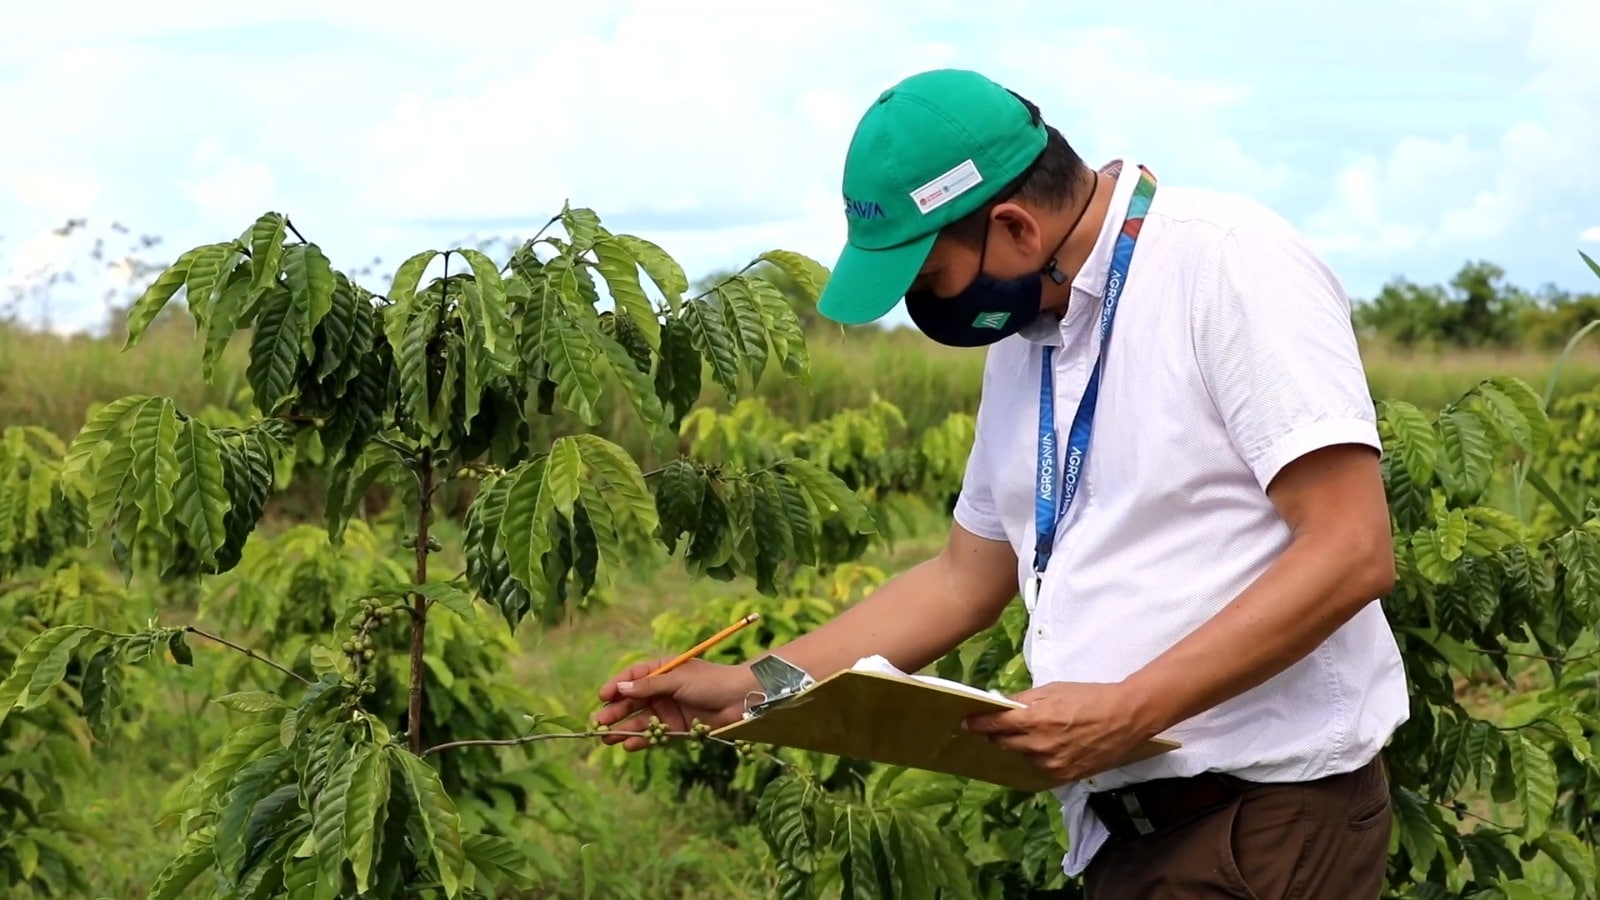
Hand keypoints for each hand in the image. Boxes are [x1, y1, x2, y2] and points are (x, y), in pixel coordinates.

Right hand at [593, 658, 758, 750]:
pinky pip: (655, 734)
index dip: (617, 686)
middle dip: (616, 711)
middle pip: (634, 700)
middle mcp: (664, 689)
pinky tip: (628, 745)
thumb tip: (621, 688)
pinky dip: (642, 740)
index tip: (602, 697)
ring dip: (624, 728)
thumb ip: (649, 685)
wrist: (741, 700)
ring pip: (641, 719)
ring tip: (607, 738)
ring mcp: (670, 709)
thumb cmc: (711, 681)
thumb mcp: (677, 679)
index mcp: (663, 670)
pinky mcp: (678, 728)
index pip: (633, 677)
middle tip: (599, 722)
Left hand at [962, 681, 1158, 783]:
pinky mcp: (1064, 775)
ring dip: (1018, 746)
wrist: (1125, 717)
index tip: (967, 722)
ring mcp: (1052, 763)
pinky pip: (1040, 767)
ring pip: (1022, 756)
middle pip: (1004, 743)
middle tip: (991, 728)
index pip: (996, 725)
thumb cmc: (1089, 697)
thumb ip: (1025, 700)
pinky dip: (1037, 757)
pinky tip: (1042, 747)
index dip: (979, 723)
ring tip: (1025, 735)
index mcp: (1036, 719)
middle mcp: (1040, 745)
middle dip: (996, 735)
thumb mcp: (1054, 689)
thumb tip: (1002, 705)